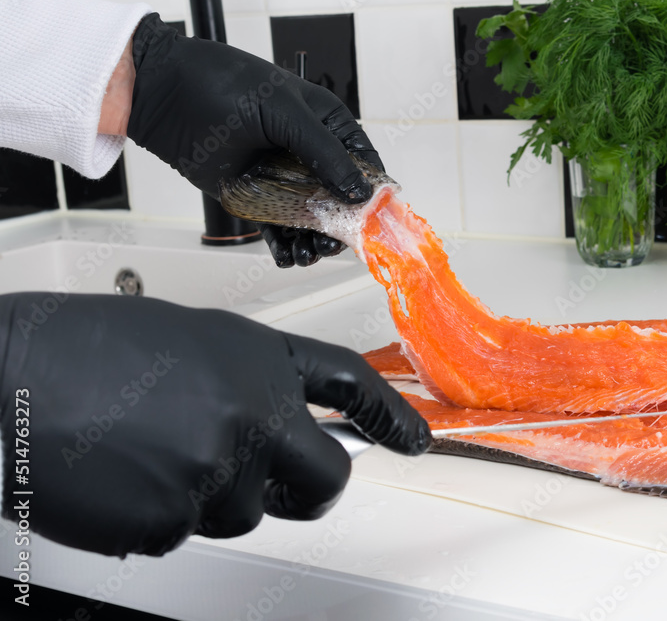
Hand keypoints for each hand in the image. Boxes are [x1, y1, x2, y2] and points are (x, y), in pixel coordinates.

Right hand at [0, 293, 429, 556]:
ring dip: (216, 495)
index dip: (392, 417)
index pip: (351, 388)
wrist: (12, 376)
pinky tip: (130, 475)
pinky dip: (166, 514)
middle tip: (282, 482)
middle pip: (326, 481)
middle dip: (310, 489)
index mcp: (260, 362)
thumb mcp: (196, 341)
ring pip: (247, 513)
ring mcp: (216, 474)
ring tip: (156, 449)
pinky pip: (190, 533)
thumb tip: (289, 423)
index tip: (417, 439)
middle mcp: (252, 416)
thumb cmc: (91, 348)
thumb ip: (255, 382)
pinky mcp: (173, 523)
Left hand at [124, 13, 381, 266]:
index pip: (363, 162)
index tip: (376, 220)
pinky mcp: (256, 196)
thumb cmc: (225, 85)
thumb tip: (360, 191)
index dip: (373, 191)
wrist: (167, 96)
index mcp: (325, 124)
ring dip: (313, 241)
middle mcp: (308, 153)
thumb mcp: (285, 113)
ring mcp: (282, 177)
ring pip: (311, 218)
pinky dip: (284, 245)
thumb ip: (325, 153)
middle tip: (331, 243)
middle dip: (341, 225)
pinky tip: (288, 256)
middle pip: (340, 198)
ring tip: (307, 254)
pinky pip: (278, 227)